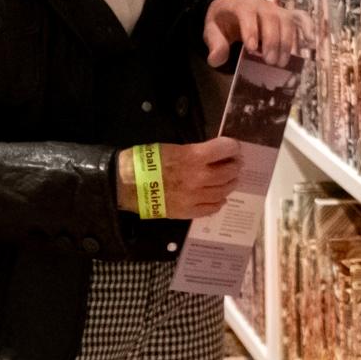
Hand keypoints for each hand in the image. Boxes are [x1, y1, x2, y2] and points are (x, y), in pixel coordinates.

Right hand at [117, 137, 242, 219]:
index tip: (234, 148)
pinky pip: (212, 208)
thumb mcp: (172, 148)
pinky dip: (219, 202)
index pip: (225, 149)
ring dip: (229, 184)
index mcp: (193, 157)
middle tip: (235, 164)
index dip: (233, 147)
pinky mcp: (189, 212)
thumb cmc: (145, 161)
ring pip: (223, 191)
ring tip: (228, 180)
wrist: (125, 184)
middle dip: (234, 166)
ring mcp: (195, 197)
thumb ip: (194, 152)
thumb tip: (212, 155)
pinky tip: (218, 197)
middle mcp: (199, 178)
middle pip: (229, 172)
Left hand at [203, 0, 305, 65]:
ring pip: (286, 21)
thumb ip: (214, 44)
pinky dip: (307, 28)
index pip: (247, 14)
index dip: (250, 30)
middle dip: (271, 41)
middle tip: (269, 62)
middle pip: (271, 18)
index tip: (251, 49)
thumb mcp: (212, 30)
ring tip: (281, 63)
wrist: (231, 8)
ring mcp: (276, 9)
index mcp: (241, 5)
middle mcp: (261, 4)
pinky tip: (309, 43)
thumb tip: (215, 60)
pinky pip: (300, 18)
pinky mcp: (286, 15)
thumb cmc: (222, 21)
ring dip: (286, 42)